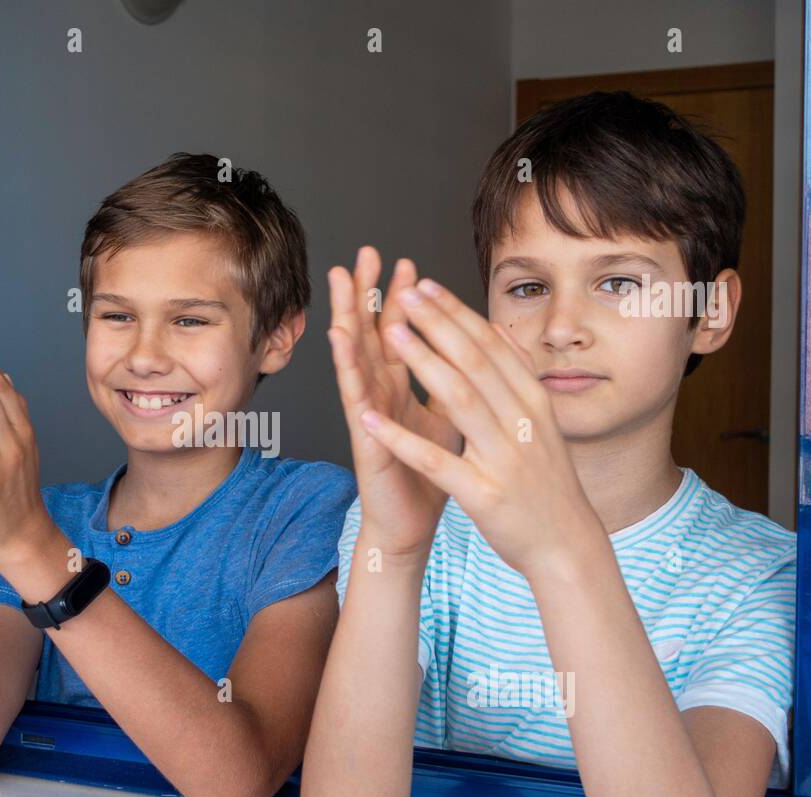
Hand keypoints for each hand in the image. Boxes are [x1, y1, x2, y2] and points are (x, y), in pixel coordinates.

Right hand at [328, 247, 461, 555]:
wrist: (413, 526)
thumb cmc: (428, 476)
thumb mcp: (447, 421)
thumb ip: (450, 385)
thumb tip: (469, 349)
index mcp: (403, 389)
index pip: (402, 334)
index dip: (403, 300)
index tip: (408, 264)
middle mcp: (382, 396)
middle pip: (372, 334)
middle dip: (368, 294)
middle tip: (366, 255)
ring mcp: (370, 416)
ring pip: (356, 359)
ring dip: (348, 318)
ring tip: (341, 286)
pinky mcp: (366, 439)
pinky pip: (356, 399)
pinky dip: (349, 369)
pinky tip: (341, 342)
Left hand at [357, 279, 603, 579]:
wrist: (567, 544)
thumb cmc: (545, 482)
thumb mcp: (541, 423)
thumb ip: (520, 377)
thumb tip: (501, 330)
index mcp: (533, 402)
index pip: (491, 346)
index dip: (456, 313)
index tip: (425, 284)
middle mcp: (522, 422)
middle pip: (474, 361)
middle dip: (437, 324)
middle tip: (402, 293)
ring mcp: (504, 458)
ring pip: (459, 400)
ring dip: (423, 363)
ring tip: (389, 334)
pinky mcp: (484, 494)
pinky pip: (436, 461)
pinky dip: (402, 438)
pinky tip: (369, 420)